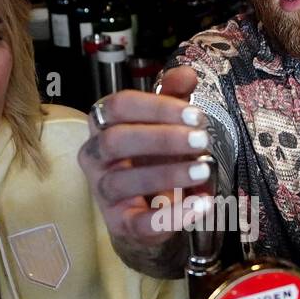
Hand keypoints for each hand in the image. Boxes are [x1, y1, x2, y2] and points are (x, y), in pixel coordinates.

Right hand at [78, 66, 211, 248]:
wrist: (146, 213)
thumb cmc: (152, 159)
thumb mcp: (164, 124)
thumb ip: (174, 97)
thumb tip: (186, 74)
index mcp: (103, 125)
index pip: (118, 106)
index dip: (156, 107)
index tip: (195, 114)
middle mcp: (95, 157)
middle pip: (116, 140)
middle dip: (162, 138)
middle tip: (202, 140)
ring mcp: (104, 192)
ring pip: (124, 181)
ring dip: (169, 173)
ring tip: (204, 170)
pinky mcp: (120, 224)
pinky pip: (141, 222)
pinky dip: (172, 215)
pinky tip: (201, 203)